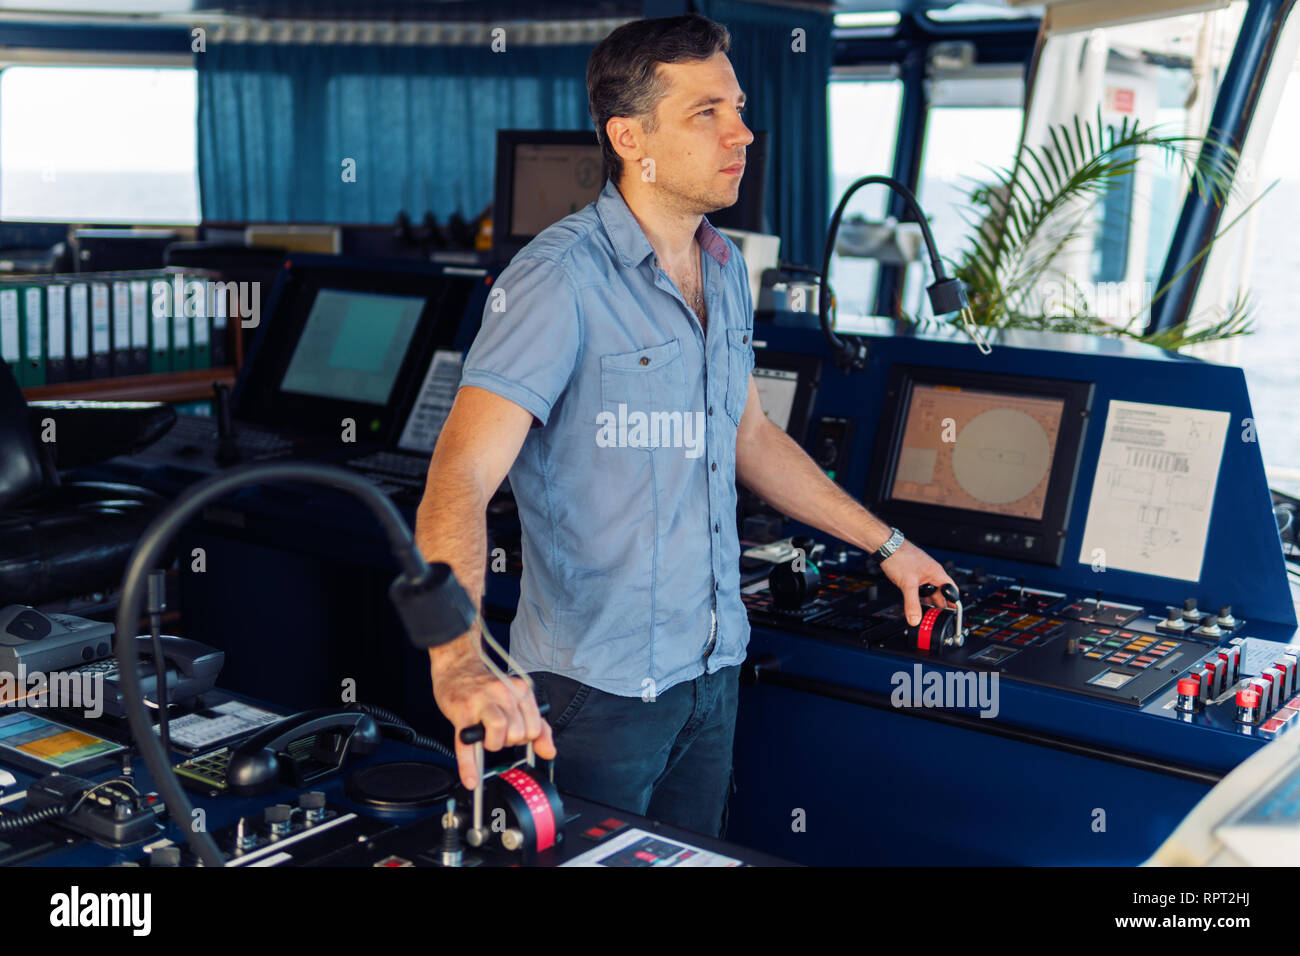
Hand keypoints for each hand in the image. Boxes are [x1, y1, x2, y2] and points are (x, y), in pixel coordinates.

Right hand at [429, 634, 555, 788]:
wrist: (457, 666)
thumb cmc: (487, 687)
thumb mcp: (517, 699)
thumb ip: (538, 725)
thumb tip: (549, 752)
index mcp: (521, 690)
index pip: (535, 728)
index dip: (525, 737)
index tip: (514, 733)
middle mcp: (504, 693)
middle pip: (518, 733)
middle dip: (509, 741)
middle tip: (498, 734)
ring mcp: (481, 702)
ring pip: (500, 732)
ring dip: (494, 744)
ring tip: (487, 739)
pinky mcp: (461, 712)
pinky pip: (467, 744)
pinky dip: (469, 765)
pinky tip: (471, 778)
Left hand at [879, 540, 957, 625]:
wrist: (885, 546)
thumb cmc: (899, 556)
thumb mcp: (908, 584)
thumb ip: (912, 603)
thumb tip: (915, 619)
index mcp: (936, 573)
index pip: (952, 590)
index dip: (953, 603)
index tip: (952, 614)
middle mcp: (932, 572)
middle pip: (940, 593)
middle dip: (938, 605)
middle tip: (936, 617)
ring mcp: (922, 572)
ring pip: (929, 590)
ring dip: (928, 600)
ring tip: (925, 612)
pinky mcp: (913, 573)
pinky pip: (920, 587)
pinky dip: (919, 595)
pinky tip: (914, 601)